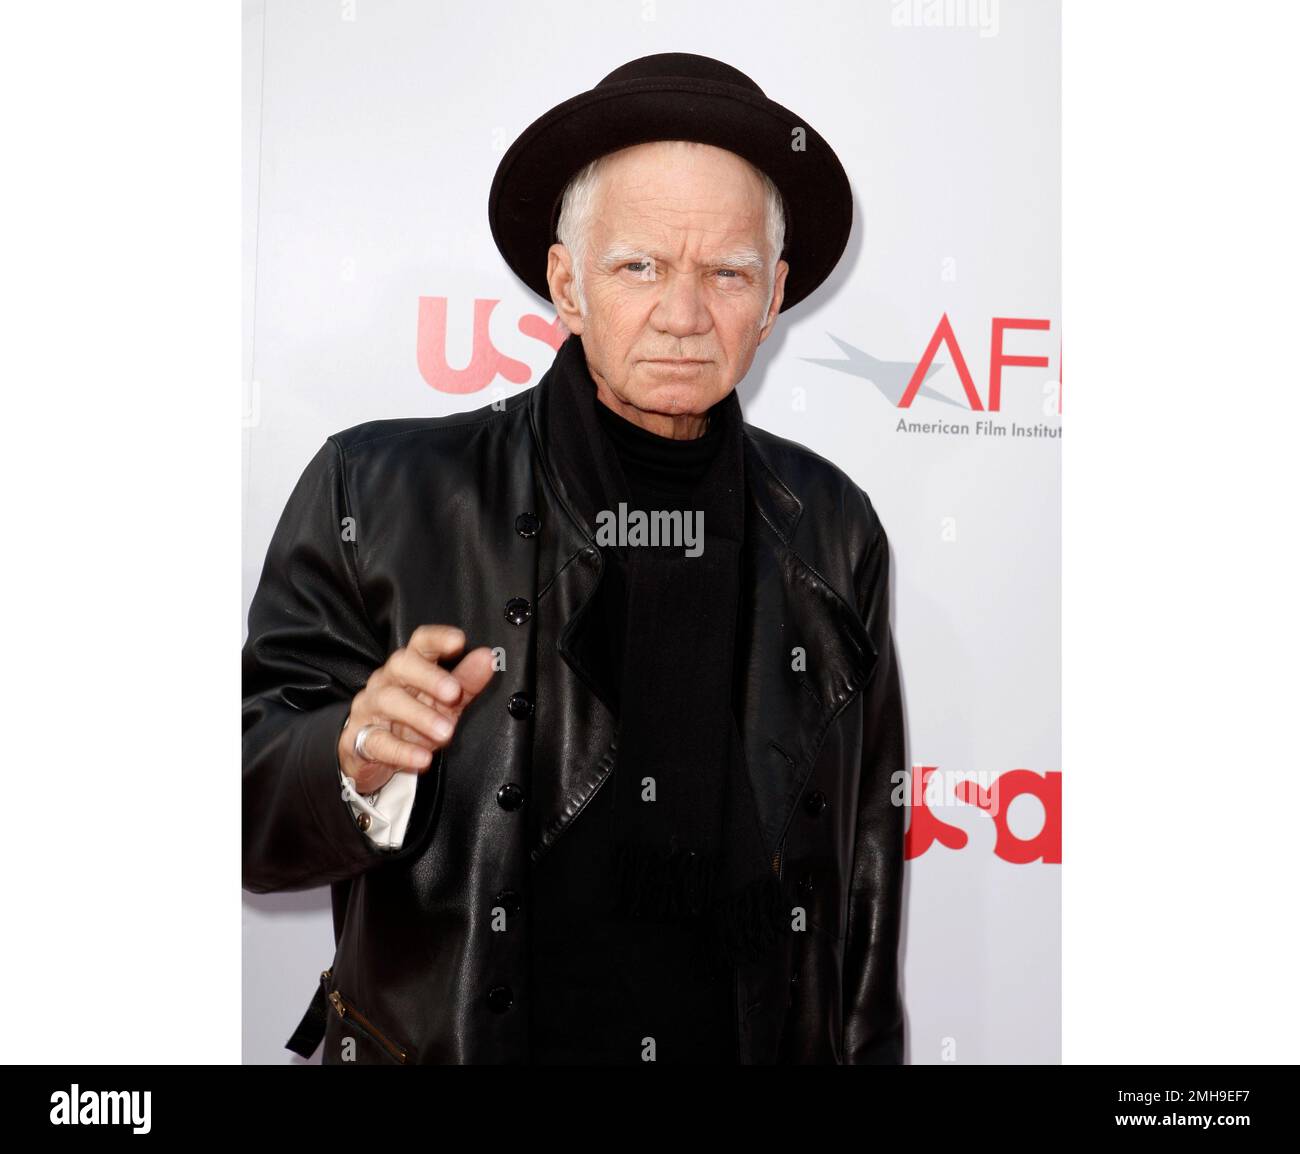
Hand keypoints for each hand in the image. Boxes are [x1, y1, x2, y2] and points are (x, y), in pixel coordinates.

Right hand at [338, 624, 495, 793]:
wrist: (371, 753)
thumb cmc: (412, 720)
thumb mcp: (444, 702)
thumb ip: (467, 681)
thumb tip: (487, 658)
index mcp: (409, 667)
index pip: (420, 642)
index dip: (437, 638)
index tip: (458, 641)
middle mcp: (387, 680)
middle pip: (401, 665)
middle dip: (429, 677)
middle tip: (453, 693)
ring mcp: (370, 708)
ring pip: (389, 701)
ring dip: (420, 716)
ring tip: (445, 732)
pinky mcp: (360, 738)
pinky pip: (378, 742)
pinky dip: (402, 751)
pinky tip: (423, 758)